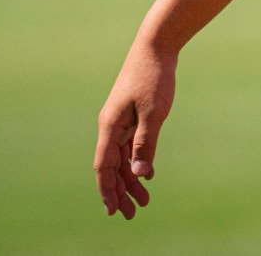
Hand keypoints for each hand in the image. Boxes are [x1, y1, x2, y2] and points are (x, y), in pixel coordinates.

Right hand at [94, 42, 176, 219]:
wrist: (157, 46)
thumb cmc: (154, 77)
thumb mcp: (153, 113)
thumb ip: (145, 144)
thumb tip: (139, 174)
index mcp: (110, 126)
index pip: (103, 166)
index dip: (107, 190)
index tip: (113, 211)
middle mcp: (111, 125)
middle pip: (112, 166)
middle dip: (120, 191)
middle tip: (132, 213)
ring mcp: (121, 120)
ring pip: (122, 157)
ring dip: (131, 179)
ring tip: (144, 200)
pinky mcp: (132, 114)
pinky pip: (130, 145)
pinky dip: (137, 161)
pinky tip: (147, 174)